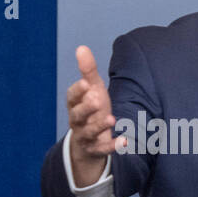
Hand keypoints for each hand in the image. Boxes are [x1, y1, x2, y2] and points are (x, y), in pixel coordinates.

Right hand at [66, 46, 118, 186]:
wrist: (89, 141)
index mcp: (75, 104)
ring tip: (111, 119)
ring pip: (88, 132)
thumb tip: (82, 47)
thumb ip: (88, 72)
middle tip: (97, 101)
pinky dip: (112, 146)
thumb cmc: (91, 110)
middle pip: (77, 114)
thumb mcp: (92, 90)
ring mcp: (85, 136)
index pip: (72, 97)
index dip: (78, 91)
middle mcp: (77, 120)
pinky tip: (125, 141)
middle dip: (86, 108)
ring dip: (99, 126)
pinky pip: (102, 149)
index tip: (86, 83)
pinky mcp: (95, 149)